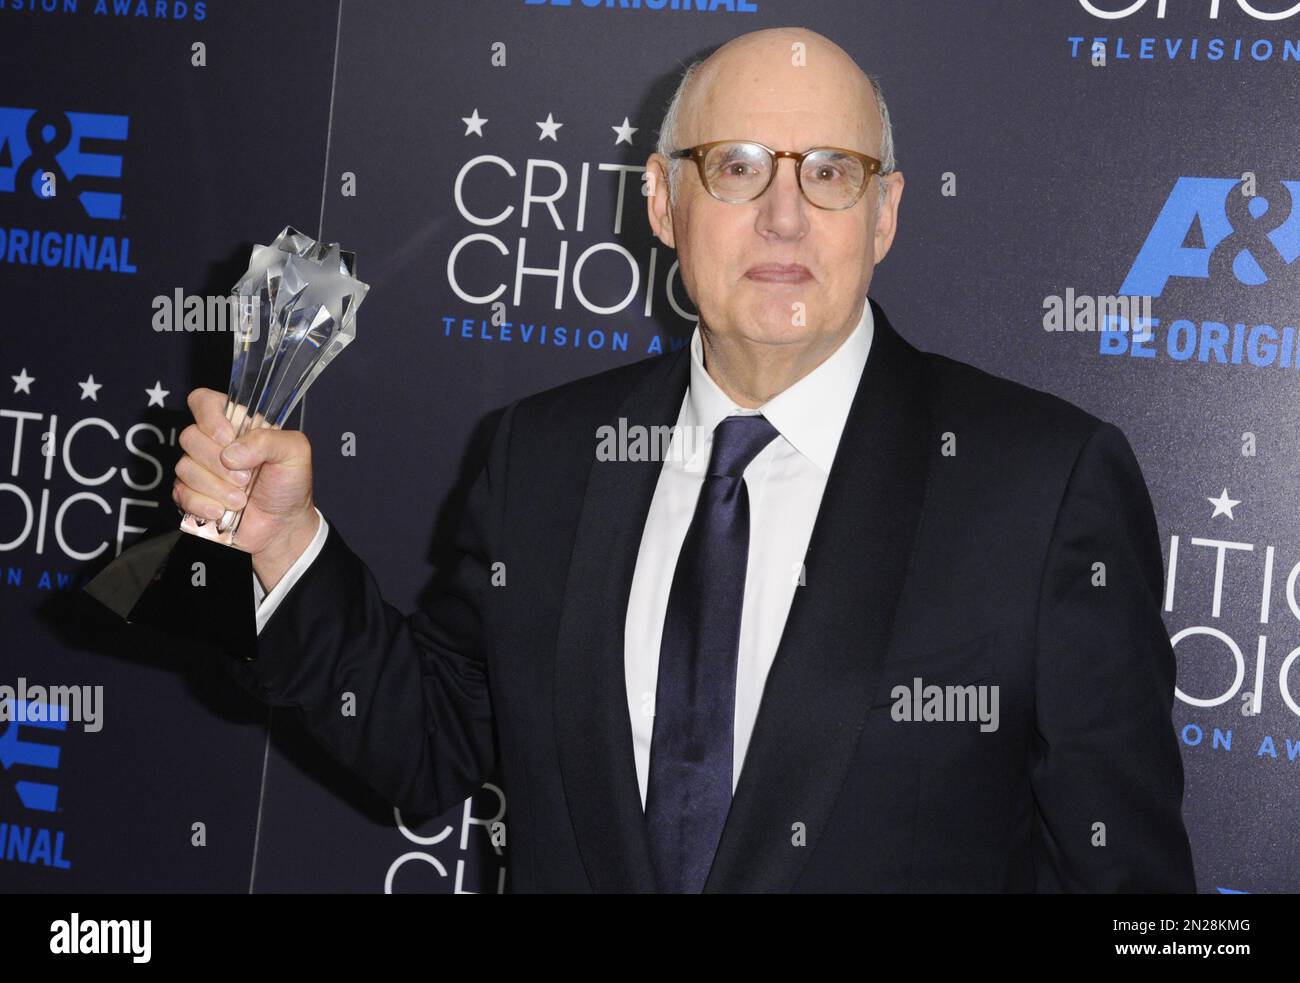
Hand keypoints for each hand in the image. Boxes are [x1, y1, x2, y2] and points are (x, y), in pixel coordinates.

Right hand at [173, 387, 318, 588]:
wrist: (283, 527)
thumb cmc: (290, 485)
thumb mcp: (295, 453)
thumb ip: (268, 440)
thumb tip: (230, 452)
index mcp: (237, 424)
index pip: (204, 401)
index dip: (208, 416)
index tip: (227, 437)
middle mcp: (214, 443)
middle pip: (190, 436)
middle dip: (219, 463)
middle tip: (246, 479)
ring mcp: (199, 469)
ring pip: (184, 467)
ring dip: (216, 488)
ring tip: (240, 500)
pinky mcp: (191, 495)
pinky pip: (180, 494)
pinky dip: (203, 505)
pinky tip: (222, 512)